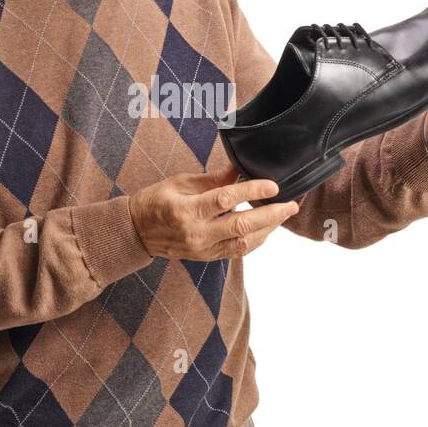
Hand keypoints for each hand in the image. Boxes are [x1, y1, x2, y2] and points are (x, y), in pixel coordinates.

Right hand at [127, 163, 299, 259]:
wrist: (136, 233)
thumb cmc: (156, 201)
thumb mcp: (180, 182)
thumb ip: (213, 179)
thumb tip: (240, 169)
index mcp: (186, 211)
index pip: (225, 200)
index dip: (251, 192)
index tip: (272, 185)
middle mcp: (196, 234)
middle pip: (241, 226)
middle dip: (271, 216)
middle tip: (291, 205)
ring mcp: (202, 249)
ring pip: (244, 243)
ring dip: (268, 229)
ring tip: (283, 215)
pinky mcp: (206, 257)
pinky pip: (237, 251)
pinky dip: (255, 240)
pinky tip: (267, 229)